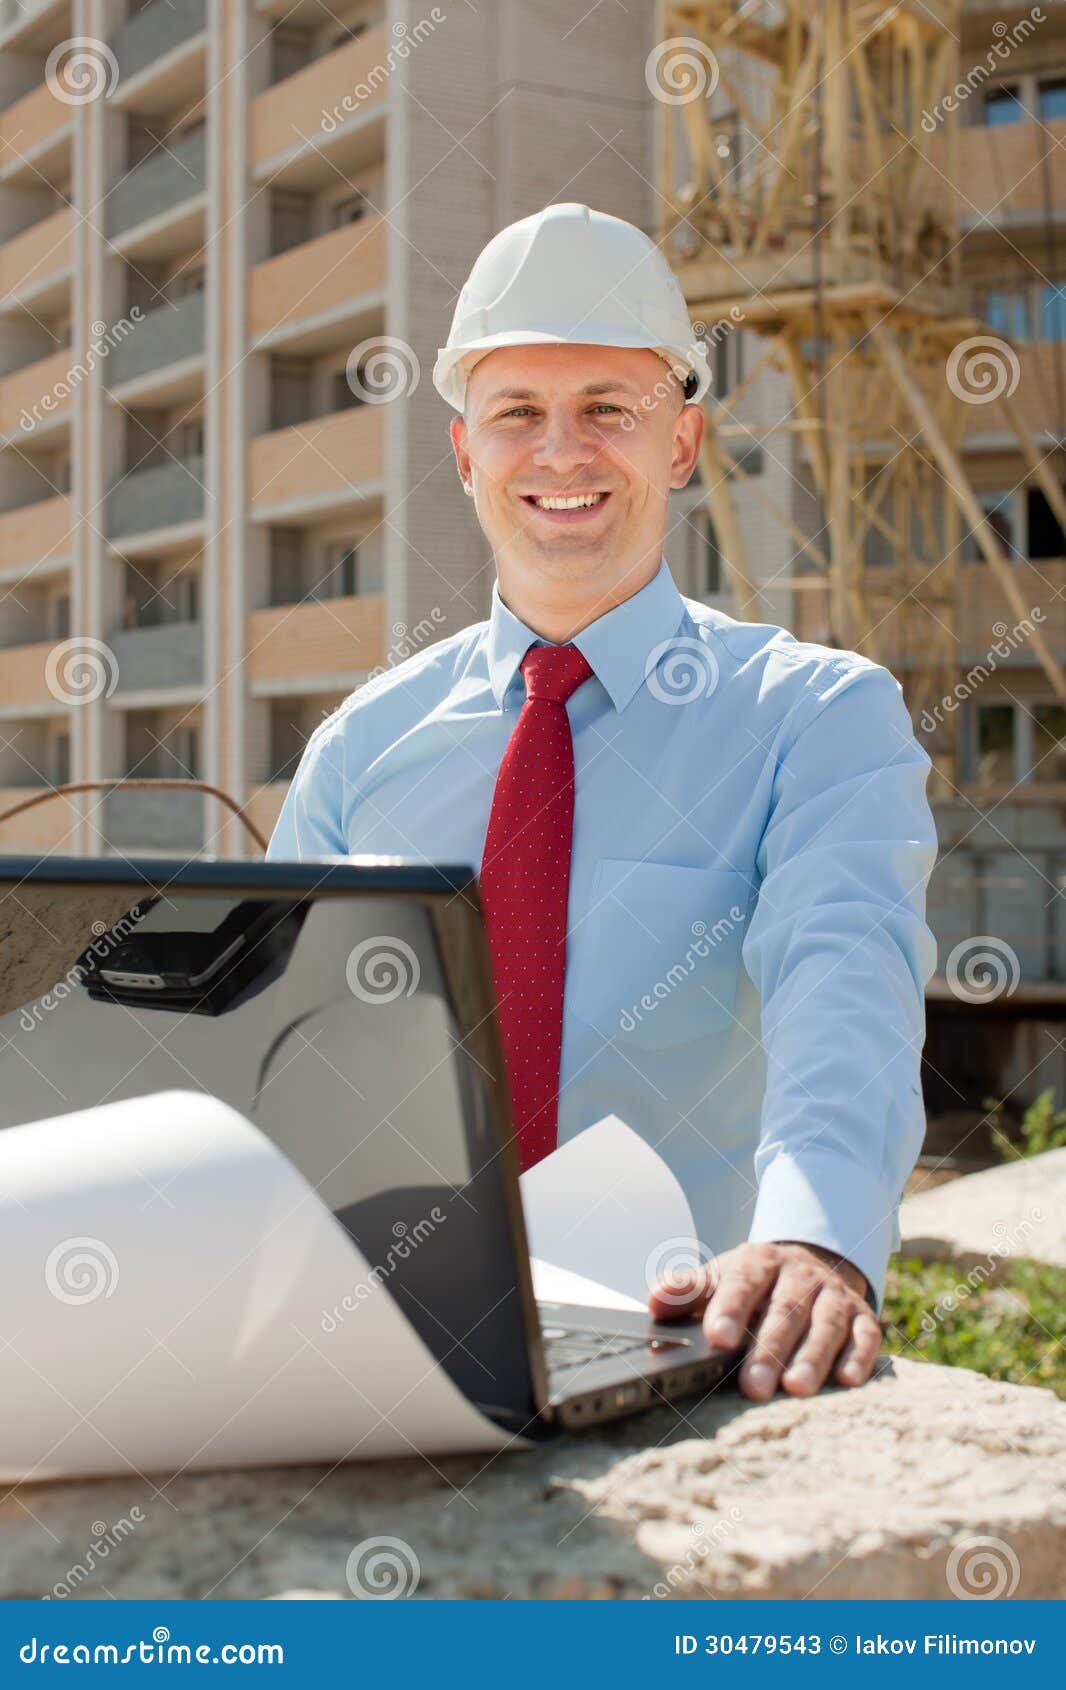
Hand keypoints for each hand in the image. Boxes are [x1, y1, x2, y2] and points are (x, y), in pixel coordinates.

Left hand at [648, 1240, 880, 1400]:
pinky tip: (847, 1380)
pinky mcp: (862, 1317)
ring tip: (796, 1389)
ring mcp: (834, 1294)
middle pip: (785, 1309)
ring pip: (825, 1324)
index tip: (716, 1337)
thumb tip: (654, 1301)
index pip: (743, 1281)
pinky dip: (859, 1356)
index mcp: (759, 1261)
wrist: (808, 1269)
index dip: (730, 1308)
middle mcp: (800, 1274)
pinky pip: (866, 1335)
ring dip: (812, 1356)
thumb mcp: (719, 1280)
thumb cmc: (753, 1285)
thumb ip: (687, 1291)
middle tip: (753, 1386)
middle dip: (769, 1348)